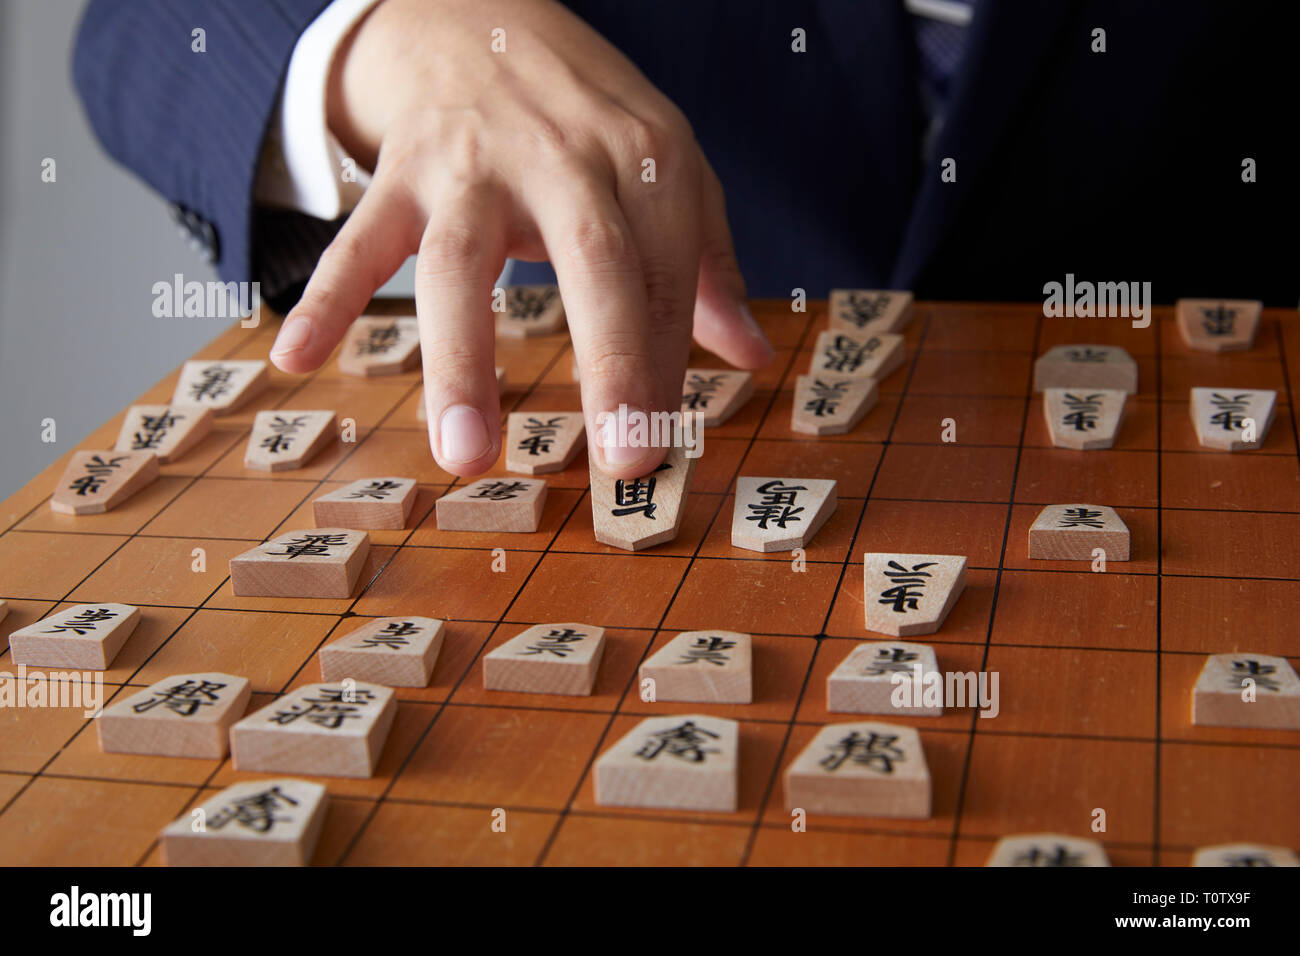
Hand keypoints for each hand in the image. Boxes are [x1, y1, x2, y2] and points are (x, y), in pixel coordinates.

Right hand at [267, 0, 773, 478]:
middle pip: (592, 262)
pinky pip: (357, 240)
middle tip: (622, 460)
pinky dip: (324, 298)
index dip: (666, 365)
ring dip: (462, 362)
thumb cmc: (585, 113)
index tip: (658, 449)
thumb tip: (752, 356)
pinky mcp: (400, 171)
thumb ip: (708, 263)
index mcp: (642, 161)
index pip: (666, 276)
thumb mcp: (665, 166)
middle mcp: (562, 156)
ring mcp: (472, 163)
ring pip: (461, 263)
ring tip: (464, 456)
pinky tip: (295, 358)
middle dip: (612, 363)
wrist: (477, 14)